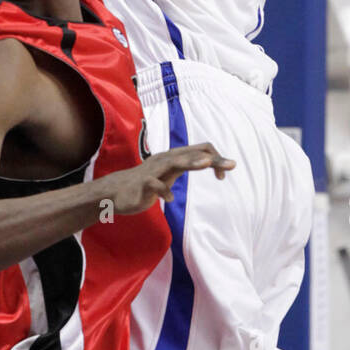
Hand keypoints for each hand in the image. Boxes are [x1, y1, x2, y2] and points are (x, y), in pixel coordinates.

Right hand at [106, 143, 234, 215]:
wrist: (116, 192)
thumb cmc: (146, 183)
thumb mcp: (169, 173)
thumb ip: (185, 166)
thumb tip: (207, 161)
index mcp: (173, 157)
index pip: (199, 149)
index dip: (215, 159)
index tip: (223, 176)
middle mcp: (165, 160)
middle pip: (193, 154)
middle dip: (214, 158)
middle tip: (233, 164)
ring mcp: (154, 170)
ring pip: (175, 162)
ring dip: (192, 162)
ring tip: (207, 164)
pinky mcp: (143, 184)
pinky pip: (155, 185)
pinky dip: (163, 191)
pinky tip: (169, 200)